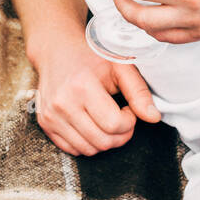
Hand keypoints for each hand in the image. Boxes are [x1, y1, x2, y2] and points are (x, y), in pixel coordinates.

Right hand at [32, 37, 162, 156]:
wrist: (56, 50)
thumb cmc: (91, 56)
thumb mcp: (120, 67)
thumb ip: (139, 92)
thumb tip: (154, 118)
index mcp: (82, 86)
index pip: (114, 125)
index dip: (129, 122)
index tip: (128, 109)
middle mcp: (62, 103)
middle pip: (102, 141)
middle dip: (120, 135)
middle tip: (122, 119)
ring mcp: (51, 116)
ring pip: (88, 149)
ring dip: (105, 140)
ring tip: (107, 121)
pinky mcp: (45, 123)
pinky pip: (72, 149)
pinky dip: (87, 143)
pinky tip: (92, 124)